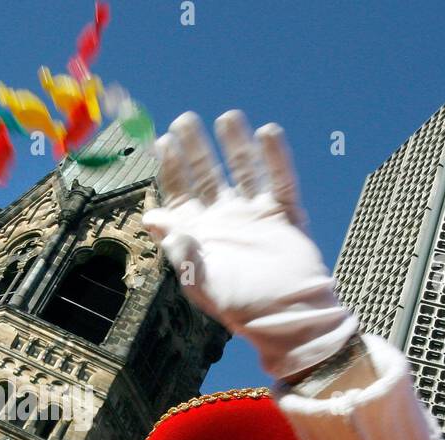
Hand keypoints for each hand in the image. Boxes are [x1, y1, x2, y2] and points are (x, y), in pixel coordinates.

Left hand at [141, 111, 357, 380]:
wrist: (289, 318)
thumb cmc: (241, 307)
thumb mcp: (202, 283)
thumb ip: (180, 252)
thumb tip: (155, 221)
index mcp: (198, 235)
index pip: (179, 194)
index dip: (171, 168)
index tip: (163, 142)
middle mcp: (224, 220)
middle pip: (207, 175)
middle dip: (195, 149)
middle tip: (184, 120)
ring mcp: (255, 214)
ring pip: (244, 170)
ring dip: (234, 145)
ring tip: (226, 117)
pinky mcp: (284, 214)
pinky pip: (280, 179)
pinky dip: (275, 157)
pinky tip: (267, 132)